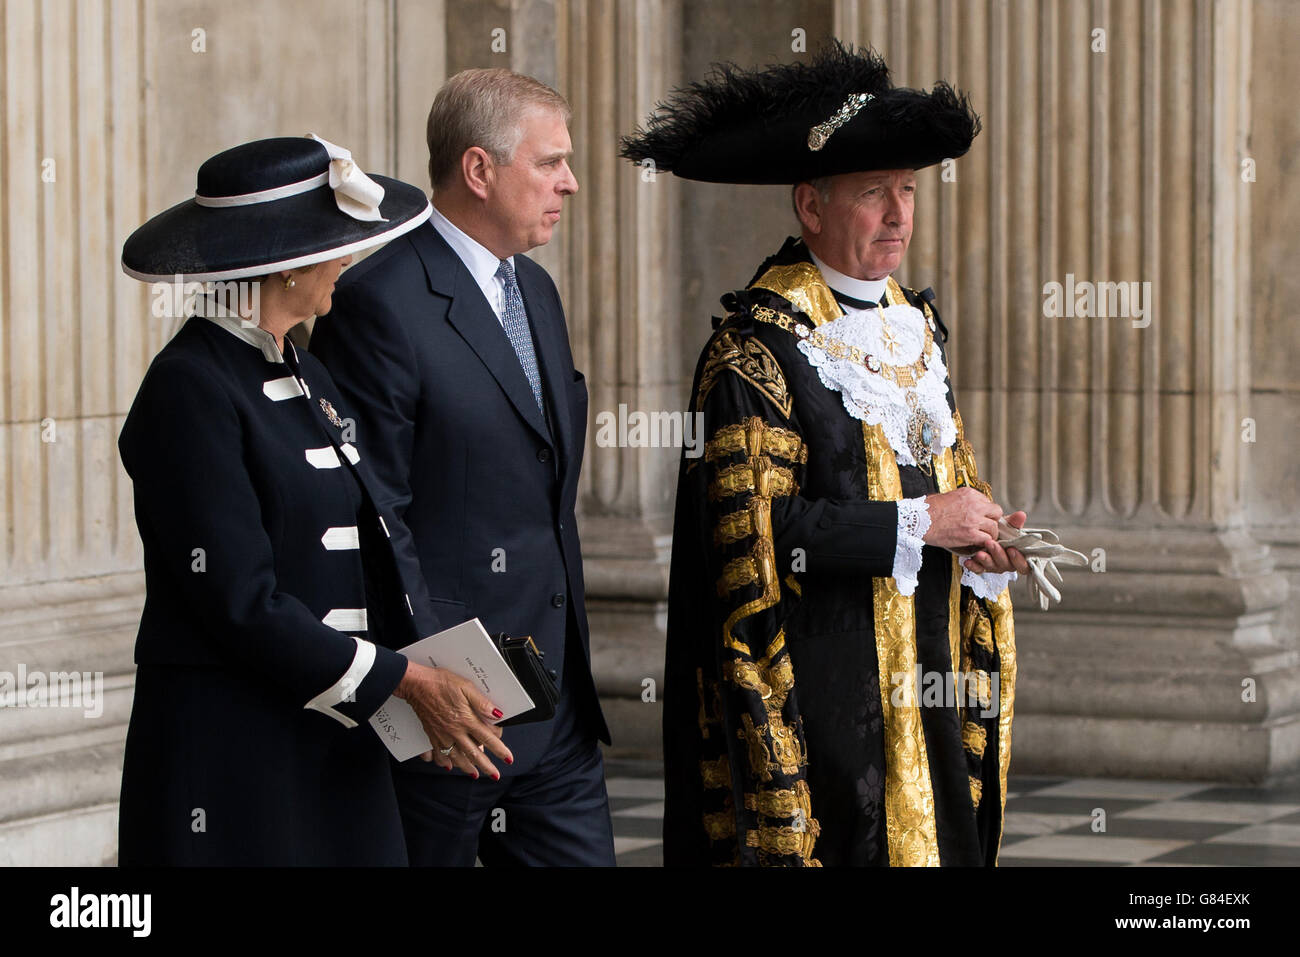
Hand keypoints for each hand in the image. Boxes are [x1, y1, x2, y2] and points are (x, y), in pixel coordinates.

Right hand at [393, 661, 512, 777]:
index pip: (488, 739)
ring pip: (456, 757)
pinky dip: (443, 762)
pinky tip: (447, 766)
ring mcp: (442, 735)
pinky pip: (438, 754)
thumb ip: (482, 703)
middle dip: (486, 766)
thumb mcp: (466, 687)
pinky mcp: (431, 734)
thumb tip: (497, 714)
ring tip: (474, 775)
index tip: (507, 757)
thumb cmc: (440, 683)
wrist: (416, 685)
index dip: (500, 749)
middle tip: (495, 776)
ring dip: (467, 768)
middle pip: (474, 753)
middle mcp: (454, 731)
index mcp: (466, 720)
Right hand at [922, 487, 1001, 552]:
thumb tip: (964, 506)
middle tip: (984, 528)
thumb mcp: (946, 496)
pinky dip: (983, 543)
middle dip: (992, 521)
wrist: (919, 521)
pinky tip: (976, 544)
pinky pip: (987, 539)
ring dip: (989, 534)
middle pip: (996, 512)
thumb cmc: (927, 509)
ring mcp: (974, 519)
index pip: (988, 502)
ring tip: (980, 538)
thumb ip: (961, 500)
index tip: (981, 518)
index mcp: (969, 494)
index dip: (985, 512)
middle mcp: (975, 505)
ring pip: (994, 527)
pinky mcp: (970, 534)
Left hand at [960, 510, 1030, 575]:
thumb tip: (1021, 515)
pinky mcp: (982, 567)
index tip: (1012, 549)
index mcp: (1018, 557)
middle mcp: (1007, 564)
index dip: (1019, 560)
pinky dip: (973, 566)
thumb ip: (1014, 523)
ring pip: (992, 567)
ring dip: (986, 559)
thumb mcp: (1008, 527)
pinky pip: (978, 569)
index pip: (1023, 565)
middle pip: (1006, 565)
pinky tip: (968, 561)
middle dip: (998, 554)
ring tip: (979, 552)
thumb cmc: (1001, 533)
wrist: (985, 534)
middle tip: (990, 543)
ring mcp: (994, 566)